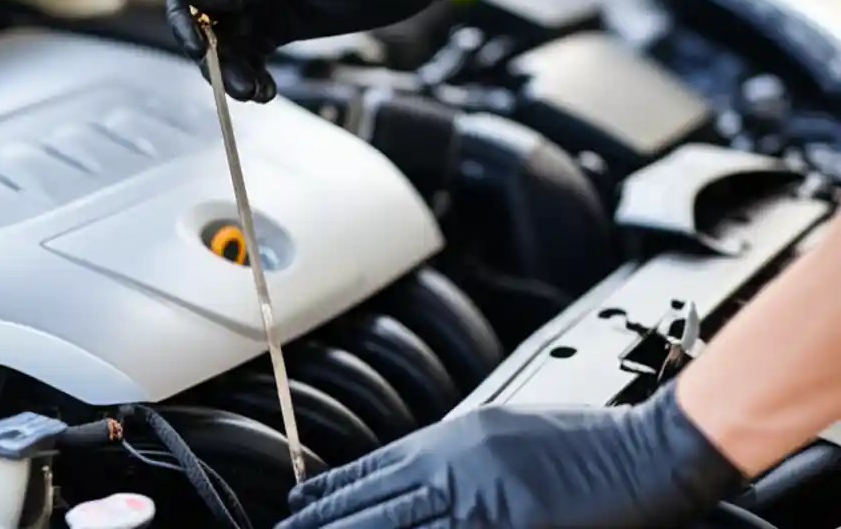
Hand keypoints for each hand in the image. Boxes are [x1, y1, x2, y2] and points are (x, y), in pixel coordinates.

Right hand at [166, 0, 497, 101]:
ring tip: (257, 93)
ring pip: (229, 41)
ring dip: (236, 70)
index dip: (187, 17)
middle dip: (215, 54)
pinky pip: (255, 52)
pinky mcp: (285, 22)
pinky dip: (255, 73)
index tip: (202, 47)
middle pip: (205, 18)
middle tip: (235, 85)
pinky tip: (267, 91)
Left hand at [276, 382, 742, 527]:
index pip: (377, 466)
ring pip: (394, 524)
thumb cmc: (591, 440)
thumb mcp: (511, 432)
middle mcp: (456, 467)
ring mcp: (477, 501)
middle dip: (325, 519)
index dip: (335, 487)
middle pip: (374, 500)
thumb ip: (465, 454)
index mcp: (456, 440)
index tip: (302, 498)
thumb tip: (430, 468)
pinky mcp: (505, 528)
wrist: (648, 448)